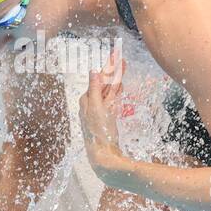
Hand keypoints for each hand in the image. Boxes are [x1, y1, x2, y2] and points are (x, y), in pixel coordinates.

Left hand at [79, 47, 126, 177]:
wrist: (104, 155)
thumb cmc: (98, 132)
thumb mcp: (96, 108)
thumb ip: (95, 89)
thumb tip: (93, 71)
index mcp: (87, 99)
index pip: (99, 78)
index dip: (108, 66)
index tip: (115, 55)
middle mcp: (92, 103)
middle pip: (104, 82)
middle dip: (113, 70)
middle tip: (121, 57)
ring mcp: (101, 110)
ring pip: (110, 90)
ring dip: (116, 78)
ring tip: (123, 65)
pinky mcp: (108, 117)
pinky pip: (112, 100)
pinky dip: (116, 91)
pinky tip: (119, 84)